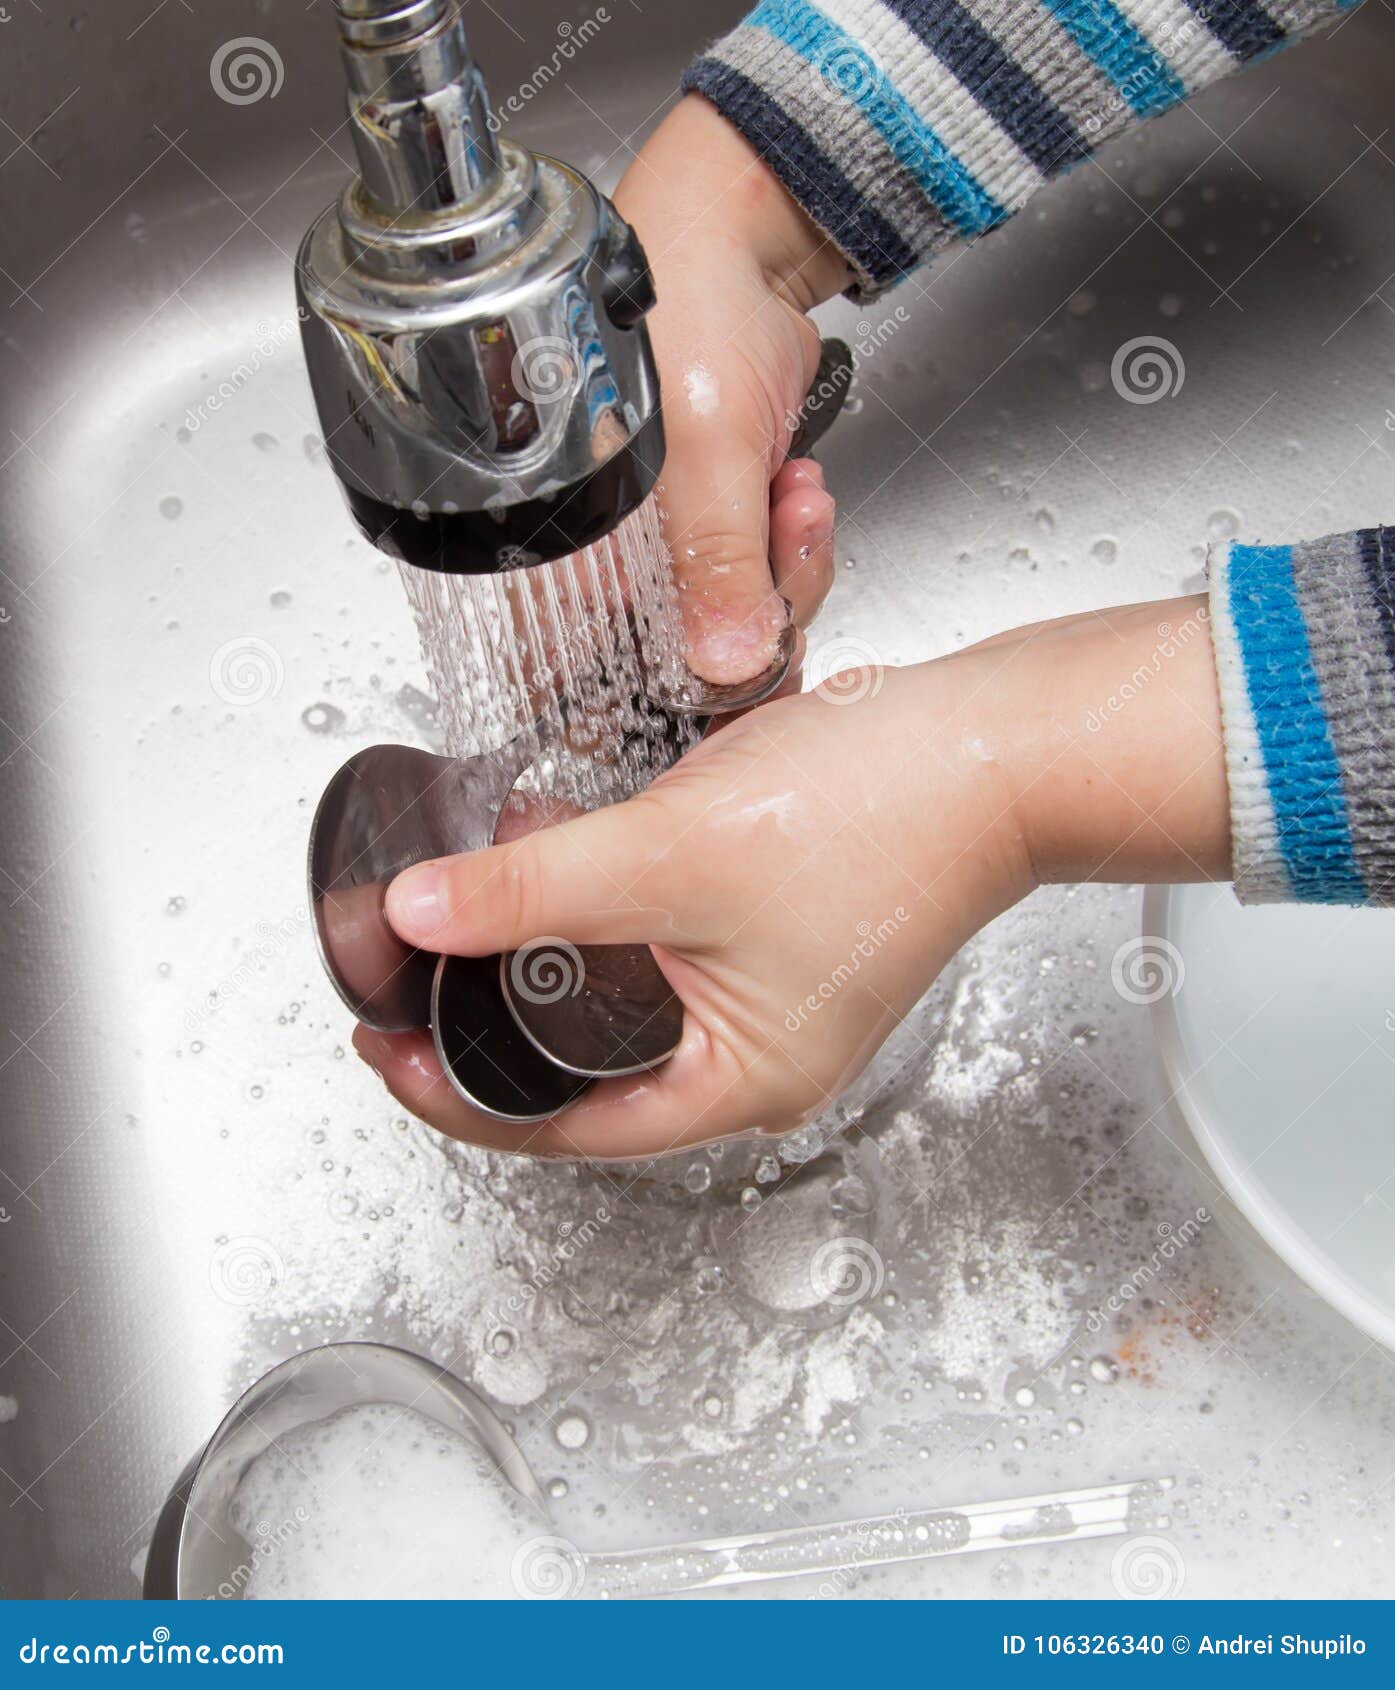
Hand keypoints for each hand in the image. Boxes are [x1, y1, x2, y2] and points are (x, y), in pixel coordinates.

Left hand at [352, 597, 1230, 1158]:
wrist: (997, 744)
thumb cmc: (886, 817)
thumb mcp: (674, 855)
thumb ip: (535, 889)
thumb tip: (419, 915)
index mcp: (737, 1082)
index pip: (558, 1126)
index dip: (455, 1091)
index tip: (383, 1043)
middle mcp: (755, 1056)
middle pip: (584, 1069)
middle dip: (490, 1024)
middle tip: (411, 983)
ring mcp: (771, 996)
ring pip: (622, 1001)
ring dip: (544, 960)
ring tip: (469, 923)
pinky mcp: (777, 931)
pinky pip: (662, 944)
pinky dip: (602, 912)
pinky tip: (564, 859)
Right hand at [614, 95, 851, 685]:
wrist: (740, 251)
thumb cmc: (682, 316)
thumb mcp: (706, 448)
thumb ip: (718, 563)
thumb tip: (725, 666)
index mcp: (561, 561)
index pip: (594, 688)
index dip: (668, 697)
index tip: (736, 672)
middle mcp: (605, 574)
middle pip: (683, 670)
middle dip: (758, 613)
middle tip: (784, 538)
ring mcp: (666, 557)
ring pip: (738, 635)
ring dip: (789, 569)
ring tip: (795, 493)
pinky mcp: (719, 536)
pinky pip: (768, 589)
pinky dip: (797, 547)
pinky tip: (798, 488)